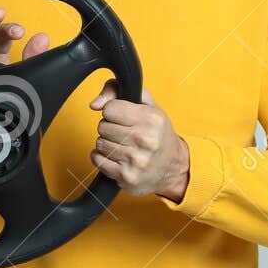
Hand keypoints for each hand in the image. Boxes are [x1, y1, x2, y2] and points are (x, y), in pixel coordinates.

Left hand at [88, 80, 190, 201]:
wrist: (173, 167)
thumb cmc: (158, 134)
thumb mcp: (147, 105)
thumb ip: (118, 91)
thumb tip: (94, 103)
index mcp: (151, 119)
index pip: (109, 108)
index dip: (113, 111)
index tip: (122, 117)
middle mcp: (145, 140)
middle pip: (102, 127)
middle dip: (110, 128)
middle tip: (124, 133)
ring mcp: (136, 160)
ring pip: (99, 143)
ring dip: (107, 143)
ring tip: (123, 145)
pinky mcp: (126, 176)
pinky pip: (98, 160)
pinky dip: (103, 158)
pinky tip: (117, 157)